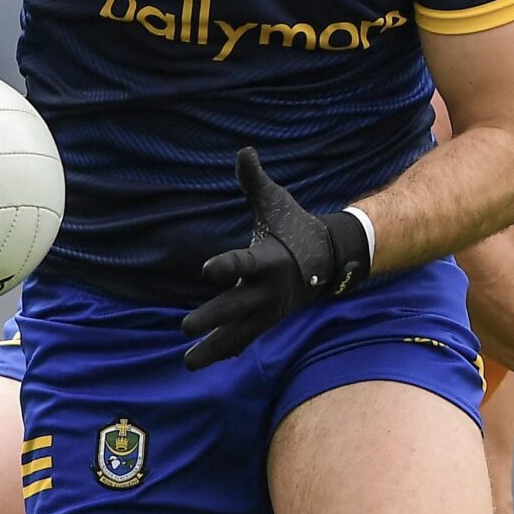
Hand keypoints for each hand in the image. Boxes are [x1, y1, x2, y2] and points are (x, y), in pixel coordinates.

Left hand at [182, 148, 369, 369]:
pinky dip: (226, 350)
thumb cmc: (294, 226)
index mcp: (270, 259)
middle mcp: (269, 289)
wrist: (329, 258)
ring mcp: (269, 309)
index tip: (207, 270)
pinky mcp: (268, 320)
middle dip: (212, 317)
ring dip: (213, 347)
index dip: (227, 267)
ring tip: (187, 361)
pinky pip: (245, 339)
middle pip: (237, 306)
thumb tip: (244, 151)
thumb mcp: (276, 202)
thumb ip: (254, 181)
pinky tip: (202, 361)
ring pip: (240, 332)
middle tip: (185, 325)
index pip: (245, 264)